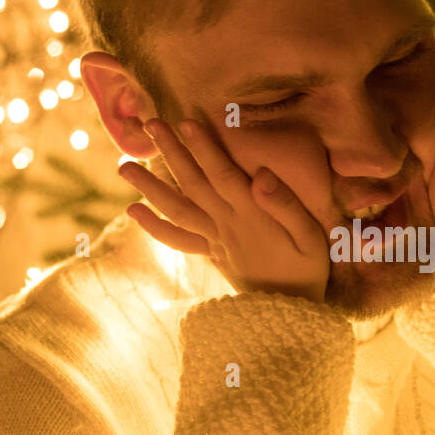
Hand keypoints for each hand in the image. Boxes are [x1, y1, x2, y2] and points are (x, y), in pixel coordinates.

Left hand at [119, 118, 328, 301]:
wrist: (291, 313)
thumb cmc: (307, 268)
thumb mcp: (310, 236)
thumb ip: (286, 205)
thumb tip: (261, 174)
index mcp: (252, 216)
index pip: (223, 175)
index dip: (204, 148)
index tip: (186, 122)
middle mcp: (228, 225)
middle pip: (193, 184)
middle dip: (172, 153)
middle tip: (150, 123)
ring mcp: (216, 240)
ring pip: (177, 209)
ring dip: (150, 187)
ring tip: (124, 166)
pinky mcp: (211, 253)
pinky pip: (178, 240)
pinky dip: (154, 227)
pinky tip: (133, 211)